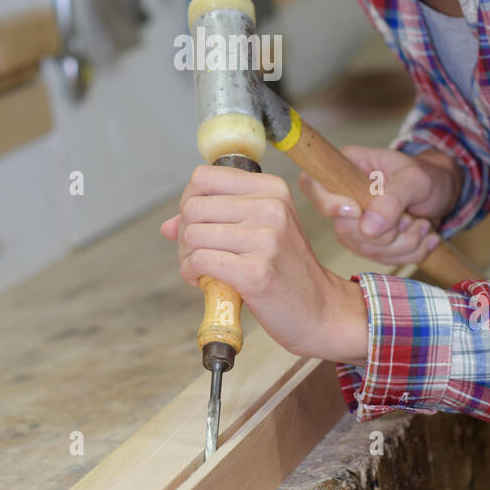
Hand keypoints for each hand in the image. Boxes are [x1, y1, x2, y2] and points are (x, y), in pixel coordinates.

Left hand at [160, 164, 368, 363]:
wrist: (321, 311)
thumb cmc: (287, 271)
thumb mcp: (261, 231)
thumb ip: (215, 220)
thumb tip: (167, 226)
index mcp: (272, 190)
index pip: (204, 177)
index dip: (189, 202)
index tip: (197, 224)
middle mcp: (271, 208)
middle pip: (193, 207)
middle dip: (184, 234)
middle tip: (197, 254)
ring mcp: (266, 240)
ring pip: (192, 235)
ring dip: (186, 257)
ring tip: (202, 270)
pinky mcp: (256, 272)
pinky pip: (199, 262)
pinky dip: (191, 274)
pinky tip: (205, 282)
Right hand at [298, 145, 460, 266]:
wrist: (442, 192)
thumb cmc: (427, 176)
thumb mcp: (416, 179)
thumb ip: (392, 200)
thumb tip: (367, 228)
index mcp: (345, 169)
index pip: (312, 186)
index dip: (328, 203)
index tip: (356, 209)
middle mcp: (343, 198)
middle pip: (344, 228)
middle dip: (387, 232)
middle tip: (410, 217)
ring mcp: (353, 225)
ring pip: (368, 249)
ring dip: (405, 243)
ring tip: (423, 224)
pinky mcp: (368, 245)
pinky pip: (384, 260)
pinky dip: (411, 252)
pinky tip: (425, 235)